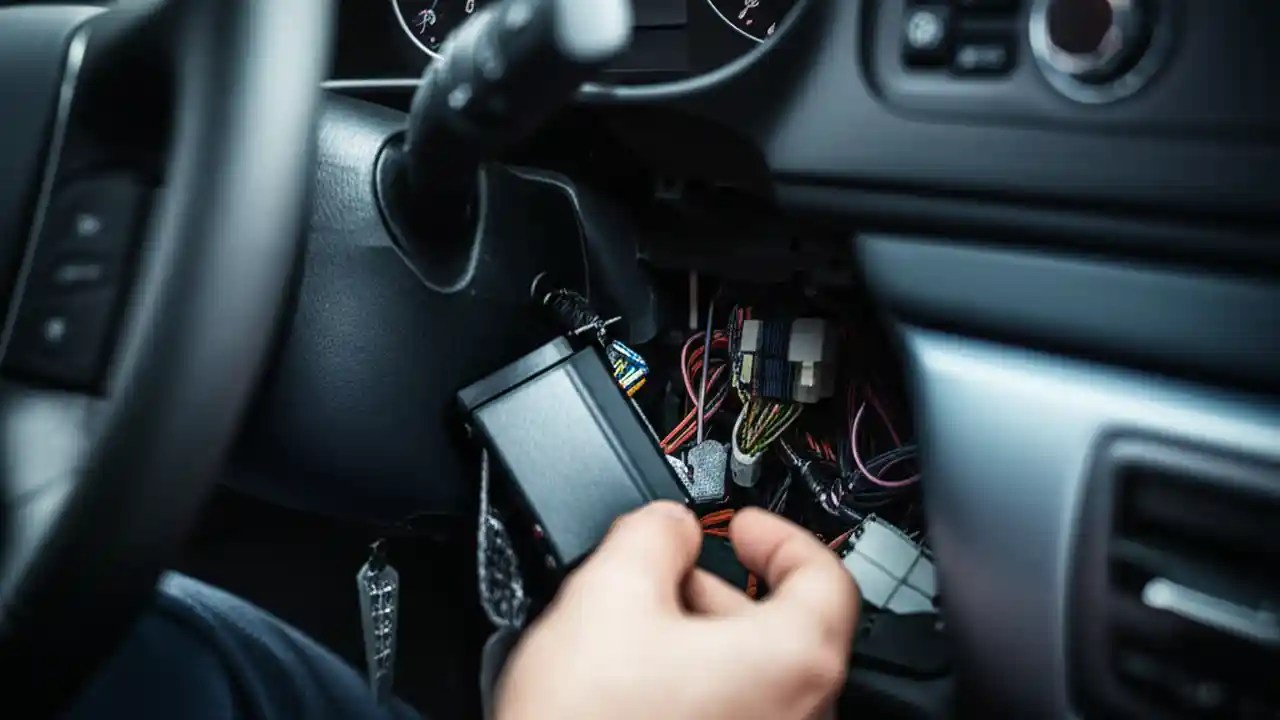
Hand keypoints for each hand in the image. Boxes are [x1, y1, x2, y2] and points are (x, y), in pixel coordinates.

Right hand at [495, 502, 860, 719]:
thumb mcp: (608, 593)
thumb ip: (655, 532)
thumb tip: (670, 525)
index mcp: (791, 662)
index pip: (824, 576)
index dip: (779, 536)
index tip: (741, 527)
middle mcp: (799, 717)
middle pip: (780, 630)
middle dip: (715, 591)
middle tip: (659, 578)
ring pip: (750, 679)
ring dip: (697, 644)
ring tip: (627, 642)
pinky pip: (732, 719)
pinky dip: (695, 694)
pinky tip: (633, 694)